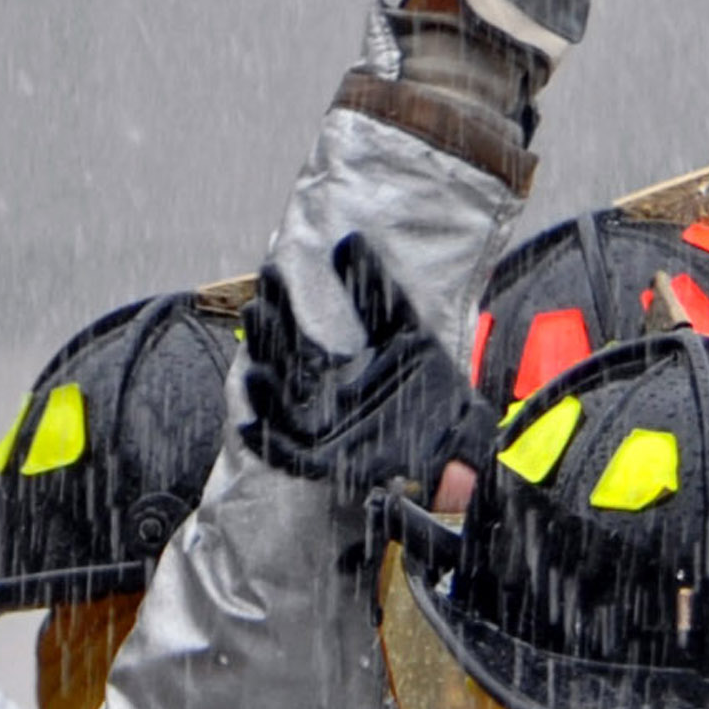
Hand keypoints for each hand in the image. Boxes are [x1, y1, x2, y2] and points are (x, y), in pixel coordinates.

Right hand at [233, 235, 493, 496]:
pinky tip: (247, 425)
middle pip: (284, 365)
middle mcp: (323, 398)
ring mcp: (325, 433)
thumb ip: (376, 291)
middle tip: (258, 305)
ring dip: (263, 386)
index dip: (283, 304)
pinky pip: (290, 458)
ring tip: (255, 367)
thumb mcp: (407, 332)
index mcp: (338, 367)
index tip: (272, 273)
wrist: (460, 441)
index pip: (299, 332)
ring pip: (280, 408)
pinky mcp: (332, 466)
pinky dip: (266, 444)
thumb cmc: (434, 388)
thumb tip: (349, 242)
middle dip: (268, 337)